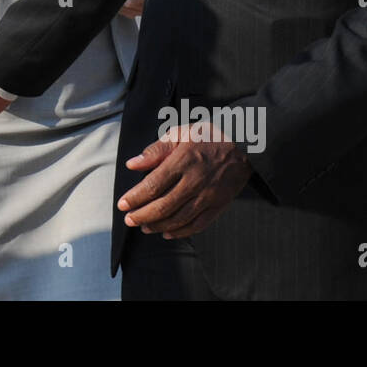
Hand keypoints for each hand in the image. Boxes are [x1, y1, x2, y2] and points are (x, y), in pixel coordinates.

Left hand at [116, 124, 250, 237]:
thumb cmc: (207, 136)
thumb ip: (155, 150)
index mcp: (184, 161)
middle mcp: (196, 181)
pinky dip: (181, 232)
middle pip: (164, 206)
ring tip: (144, 227)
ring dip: (158, 226)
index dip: (135, 198)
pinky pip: (198, 224)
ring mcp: (209, 195)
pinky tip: (167, 233)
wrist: (244, 144)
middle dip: (142, 216)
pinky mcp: (219, 205)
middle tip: (129, 220)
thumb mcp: (180, 133)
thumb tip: (132, 164)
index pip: (154, 185)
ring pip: (179, 219)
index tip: (122, 204)